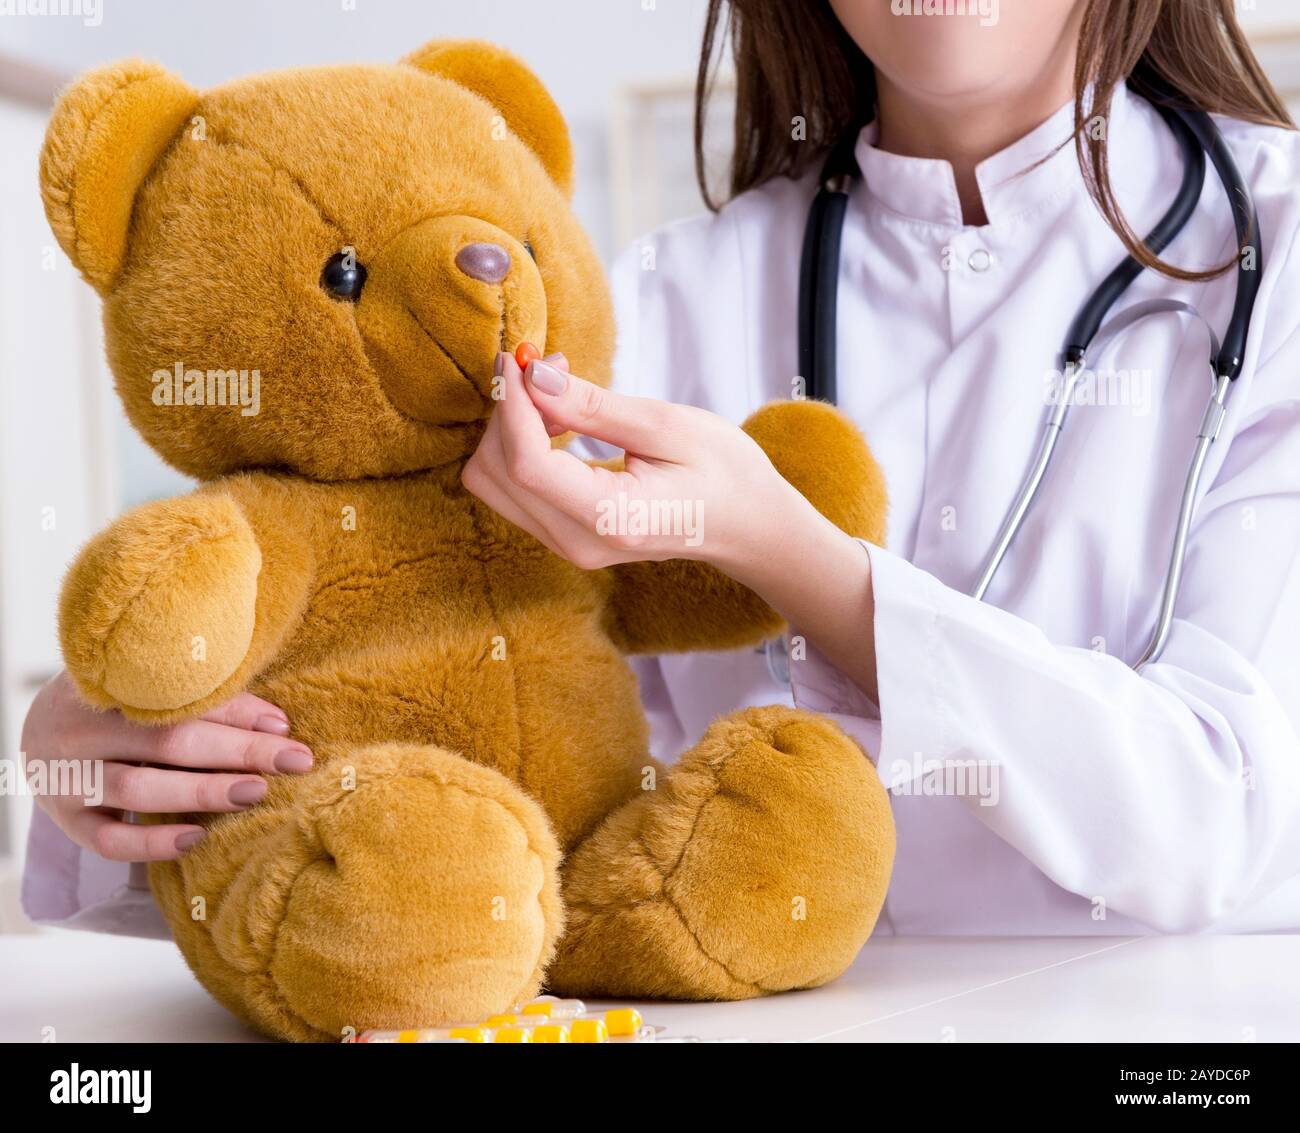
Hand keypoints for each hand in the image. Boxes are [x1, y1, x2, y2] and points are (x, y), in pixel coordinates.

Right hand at [21, 672, 312, 861]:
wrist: (38, 730)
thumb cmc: (119, 706)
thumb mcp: (149, 690)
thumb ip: (208, 700)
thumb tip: (277, 725)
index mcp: (106, 683)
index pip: (178, 697)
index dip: (235, 710)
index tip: (284, 725)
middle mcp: (80, 728)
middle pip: (166, 740)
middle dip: (237, 751)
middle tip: (292, 760)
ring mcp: (68, 776)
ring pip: (137, 787)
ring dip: (202, 791)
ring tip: (256, 792)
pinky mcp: (67, 820)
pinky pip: (108, 839)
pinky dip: (151, 843)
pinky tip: (196, 839)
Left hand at [463, 353, 880, 700]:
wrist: (747, 525)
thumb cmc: (723, 471)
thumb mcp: (667, 426)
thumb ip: (594, 406)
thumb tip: (534, 377)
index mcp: (611, 517)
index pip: (527, 465)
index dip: (512, 405)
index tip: (522, 359)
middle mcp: (579, 542)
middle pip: (495, 474)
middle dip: (508, 413)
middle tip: (549, 367)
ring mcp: (568, 545)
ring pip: (493, 482)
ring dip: (510, 428)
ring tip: (557, 390)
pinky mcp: (563, 536)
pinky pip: (513, 488)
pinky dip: (520, 445)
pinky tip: (557, 418)